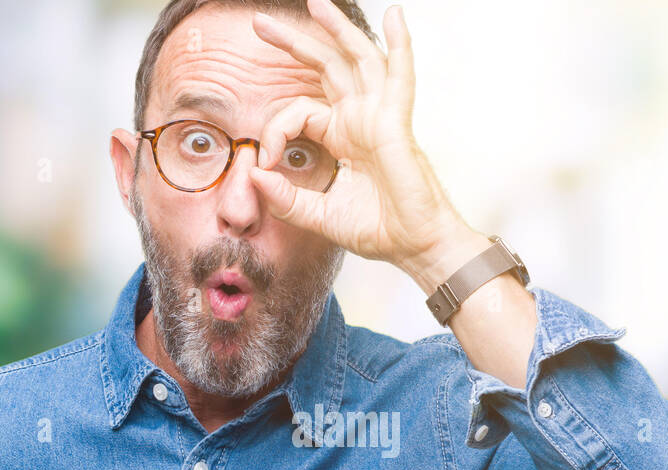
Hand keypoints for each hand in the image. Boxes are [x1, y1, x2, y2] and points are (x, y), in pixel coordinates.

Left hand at [249, 0, 481, 282]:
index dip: (273, 132)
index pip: (298, 113)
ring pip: (356, 59)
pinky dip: (399, 46)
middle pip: (325, 67)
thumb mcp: (319, 216)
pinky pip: (398, 76)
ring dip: (336, 28)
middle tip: (258, 23)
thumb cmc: (378, 231)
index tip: (263, 162)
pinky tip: (394, 16)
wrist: (414, 247)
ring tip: (315, 2)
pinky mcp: (395, 123)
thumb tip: (253, 175)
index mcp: (341, 137)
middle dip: (293, 43)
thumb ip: (286, 198)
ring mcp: (378, 117)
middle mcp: (359, 120)